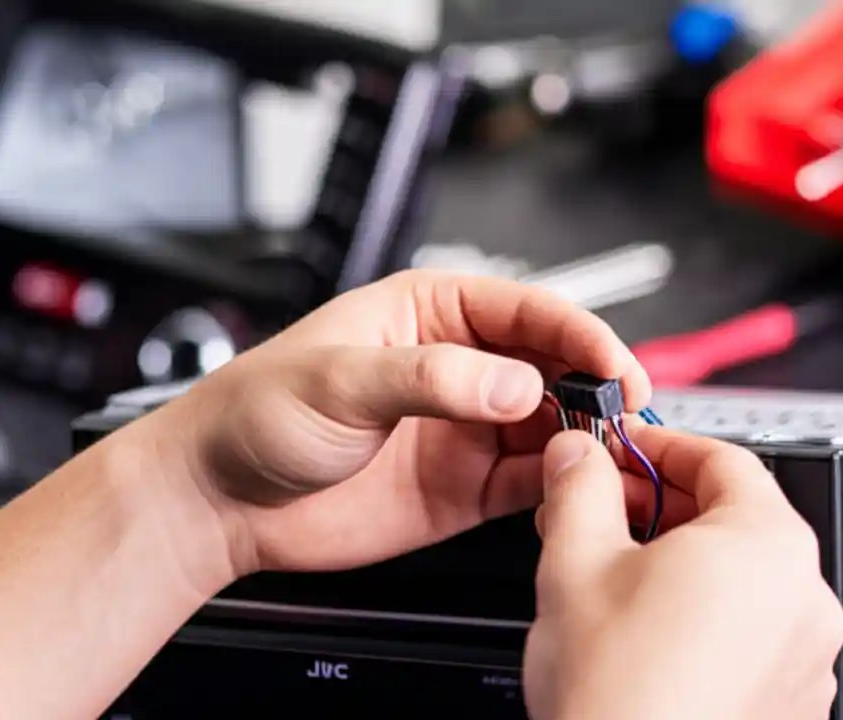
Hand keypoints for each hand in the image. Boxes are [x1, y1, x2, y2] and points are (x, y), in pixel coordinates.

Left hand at [146, 269, 654, 579]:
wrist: (219, 499)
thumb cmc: (259, 413)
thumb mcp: (342, 380)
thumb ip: (434, 379)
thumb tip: (516, 383)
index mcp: (431, 313)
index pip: (528, 310)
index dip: (579, 334)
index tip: (611, 365)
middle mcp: (459, 368)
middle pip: (553, 366)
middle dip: (595, 387)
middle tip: (624, 415)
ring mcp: (465, 429)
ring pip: (552, 426)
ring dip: (586, 439)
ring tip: (611, 457)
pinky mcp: (464, 488)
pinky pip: (529, 483)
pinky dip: (561, 488)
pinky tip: (576, 491)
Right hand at [523, 429, 842, 719]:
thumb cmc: (617, 698)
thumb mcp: (574, 561)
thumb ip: (578, 488)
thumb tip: (577, 456)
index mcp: (768, 545)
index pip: (722, 459)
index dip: (660, 446)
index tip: (622, 452)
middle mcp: (806, 597)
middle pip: (738, 518)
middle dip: (665, 505)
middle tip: (605, 509)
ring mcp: (807, 657)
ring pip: (745, 578)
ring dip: (684, 561)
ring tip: (617, 575)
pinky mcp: (794, 702)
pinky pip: (755, 633)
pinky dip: (708, 615)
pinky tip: (649, 632)